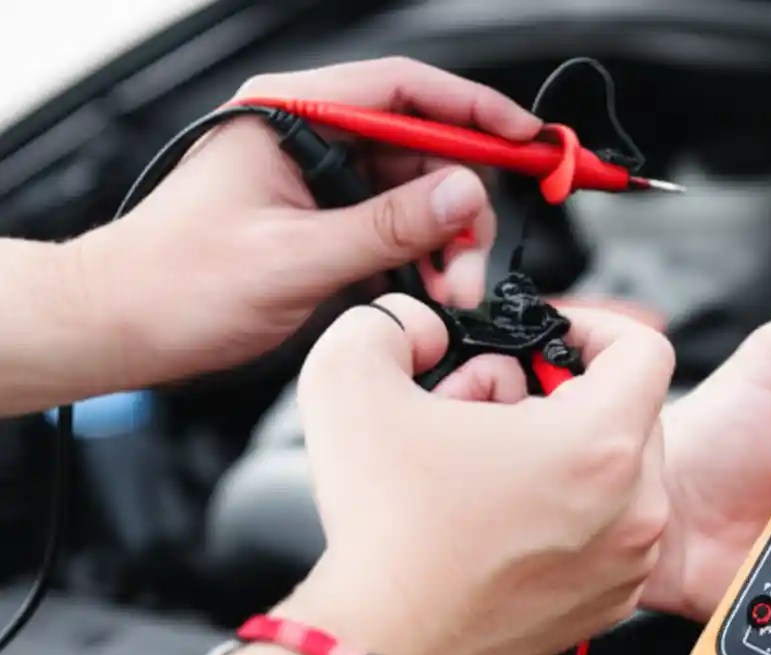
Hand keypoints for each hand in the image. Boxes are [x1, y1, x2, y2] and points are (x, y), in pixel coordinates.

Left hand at [71, 57, 541, 392]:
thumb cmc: (176, 283)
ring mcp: (319, 180)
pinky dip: (422, 257)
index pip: (405, 90)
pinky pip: (396, 226)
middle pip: (423, 147)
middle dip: (462, 204)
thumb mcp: (295, 257)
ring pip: (417, 193)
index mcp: (291, 115)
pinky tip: (429, 287)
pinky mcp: (324, 220)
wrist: (122, 327)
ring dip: (446, 240)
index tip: (528, 140)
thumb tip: (463, 194)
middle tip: (474, 259)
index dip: (476, 112)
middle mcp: (310, 138)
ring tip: (451, 287)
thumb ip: (388, 226)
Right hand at [273, 293, 673, 654]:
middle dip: (555, 391)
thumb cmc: (383, 530)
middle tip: (485, 406)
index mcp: (600, 443)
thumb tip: (421, 328)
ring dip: (560, 451)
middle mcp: (634, 505)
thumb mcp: (352, 380)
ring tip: (486, 466)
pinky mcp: (608, 600)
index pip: (644, 348)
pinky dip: (568, 509)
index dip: (591, 327)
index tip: (545, 342)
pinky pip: (610, 526)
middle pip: (626, 407)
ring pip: (619, 468)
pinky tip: (500, 514)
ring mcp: (627, 560)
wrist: (380, 643)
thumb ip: (391, 322)